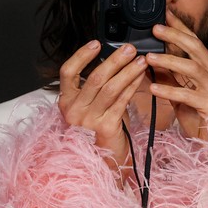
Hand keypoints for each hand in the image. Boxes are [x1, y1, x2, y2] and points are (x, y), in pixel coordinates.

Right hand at [58, 40, 146, 170]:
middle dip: (115, 60)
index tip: (96, 43)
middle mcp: (74, 110)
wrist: (101, 164)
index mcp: (66, 102)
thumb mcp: (89, 109)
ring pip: (110, 88)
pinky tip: (141, 78)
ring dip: (128, 71)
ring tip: (141, 60)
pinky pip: (122, 101)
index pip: (68, 72)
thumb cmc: (96, 134)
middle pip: (95, 77)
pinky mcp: (106, 127)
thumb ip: (95, 89)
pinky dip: (132, 87)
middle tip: (130, 49)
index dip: (81, 55)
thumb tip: (113, 63)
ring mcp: (88, 120)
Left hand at [145, 11, 207, 140]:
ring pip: (193, 68)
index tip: (165, 15)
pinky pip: (189, 95)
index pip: (195, 43)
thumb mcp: (182, 96)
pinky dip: (170, 91)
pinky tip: (154, 89)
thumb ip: (171, 79)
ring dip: (169, 61)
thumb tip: (151, 61)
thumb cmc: (203, 122)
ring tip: (149, 58)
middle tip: (155, 28)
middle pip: (196, 48)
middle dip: (175, 36)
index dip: (180, 28)